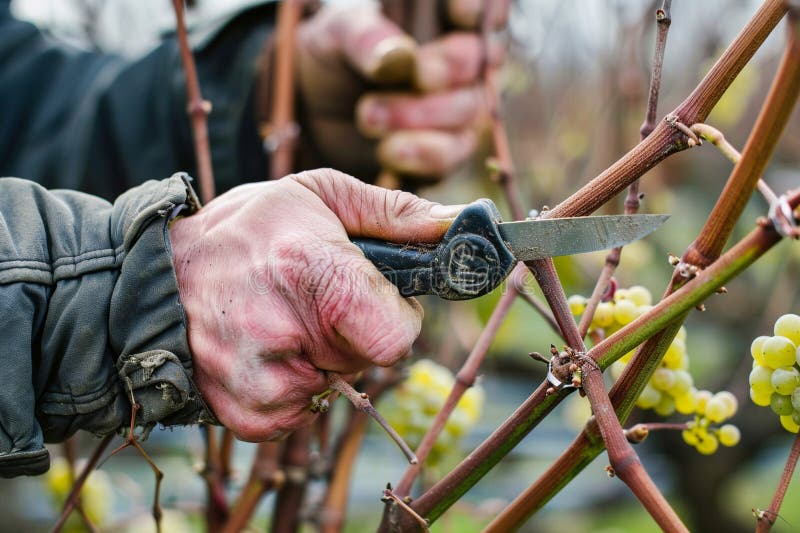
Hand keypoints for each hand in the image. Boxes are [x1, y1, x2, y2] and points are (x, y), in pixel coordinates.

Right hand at [169, 168, 462, 440]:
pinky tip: (263, 349)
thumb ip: (395, 213)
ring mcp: (260, 382)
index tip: (371, 295)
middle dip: (355, 331)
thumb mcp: (318, 195)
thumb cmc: (247, 229)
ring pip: (338, 386)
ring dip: (323, 358)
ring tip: (278, 318)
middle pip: (368, 359)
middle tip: (312, 299)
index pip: (394, 336)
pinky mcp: (247, 416)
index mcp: (310, 271)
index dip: (394, 317)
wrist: (154, 276)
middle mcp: (281, 333)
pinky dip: (295, 384)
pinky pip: (305, 411)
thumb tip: (461, 225)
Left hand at [294, 0, 508, 184]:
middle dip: (446, 68)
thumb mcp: (333, 35)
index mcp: (435, 16)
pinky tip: (387, 151)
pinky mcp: (441, 149)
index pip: (482, 4)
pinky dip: (422, 154)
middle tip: (415, 75)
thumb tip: (399, 57)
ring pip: (467, 111)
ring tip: (368, 117)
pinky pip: (451, 155)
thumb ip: (365, 36)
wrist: (311, 112)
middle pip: (478, 60)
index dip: (479, 6)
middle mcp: (454, 59)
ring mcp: (452, 106)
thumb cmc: (329, 57)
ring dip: (421, 116)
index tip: (460, 14)